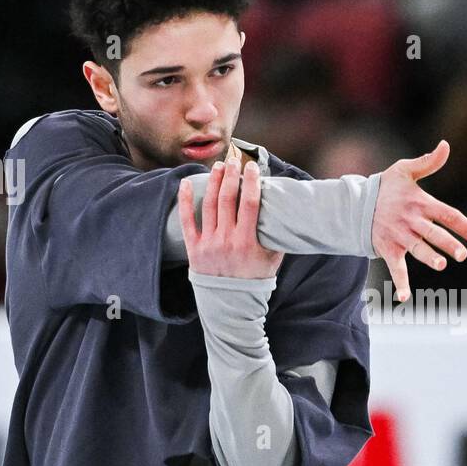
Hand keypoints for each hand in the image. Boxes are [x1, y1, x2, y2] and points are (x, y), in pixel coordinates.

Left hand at [178, 152, 283, 279]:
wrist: (231, 305)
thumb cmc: (255, 280)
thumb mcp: (273, 260)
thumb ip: (276, 237)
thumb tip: (281, 211)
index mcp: (247, 243)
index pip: (249, 204)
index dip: (251, 182)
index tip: (252, 167)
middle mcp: (227, 241)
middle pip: (228, 199)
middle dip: (231, 176)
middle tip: (234, 160)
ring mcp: (209, 244)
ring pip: (209, 205)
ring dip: (214, 182)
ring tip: (219, 167)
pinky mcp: (194, 249)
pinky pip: (186, 220)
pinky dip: (185, 200)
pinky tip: (186, 183)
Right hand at [374, 140, 466, 301]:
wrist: (356, 203)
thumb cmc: (387, 187)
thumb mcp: (405, 170)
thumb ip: (428, 162)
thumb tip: (446, 144)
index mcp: (422, 203)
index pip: (450, 216)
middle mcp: (413, 221)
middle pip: (434, 233)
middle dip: (448, 242)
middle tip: (461, 253)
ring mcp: (400, 236)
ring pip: (417, 249)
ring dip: (428, 256)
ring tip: (441, 263)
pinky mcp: (389, 249)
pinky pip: (396, 269)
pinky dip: (400, 284)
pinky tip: (404, 298)